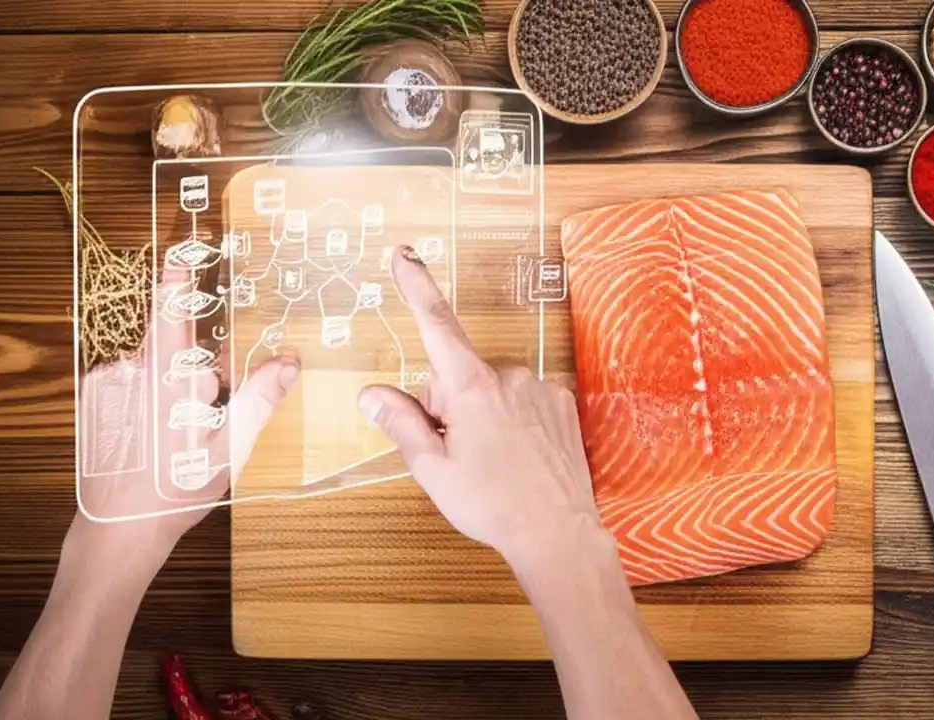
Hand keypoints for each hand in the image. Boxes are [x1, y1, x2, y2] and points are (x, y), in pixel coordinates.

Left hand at [70, 268, 298, 575]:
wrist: (116, 531)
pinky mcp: (92, 400)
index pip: (171, 308)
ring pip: (154, 369)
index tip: (182, 248)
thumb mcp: (229, 450)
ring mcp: (106, 385)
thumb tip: (288, 362)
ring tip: (177, 438)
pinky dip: (148, 401)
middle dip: (196, 375)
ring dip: (172, 391)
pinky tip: (155, 438)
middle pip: (174, 349)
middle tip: (204, 420)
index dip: (178, 277)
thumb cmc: (174, 491)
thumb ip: (258, 401)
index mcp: (166, 377)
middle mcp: (129, 371)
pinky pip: (131, 384)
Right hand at [357, 247, 604, 566]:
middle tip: (456, 454)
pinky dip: (510, 423)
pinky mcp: (560, 404)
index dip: (417, 286)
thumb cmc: (492, 505)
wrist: (557, 532)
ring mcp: (539, 388)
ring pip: (489, 392)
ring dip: (480, 417)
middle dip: (446, 407)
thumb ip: (400, 423)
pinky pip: (520, 401)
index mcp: (472, 387)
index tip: (404, 254)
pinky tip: (516, 458)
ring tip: (491, 463)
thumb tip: (372, 394)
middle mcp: (509, 377)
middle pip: (456, 377)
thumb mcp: (432, 468)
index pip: (436, 325)